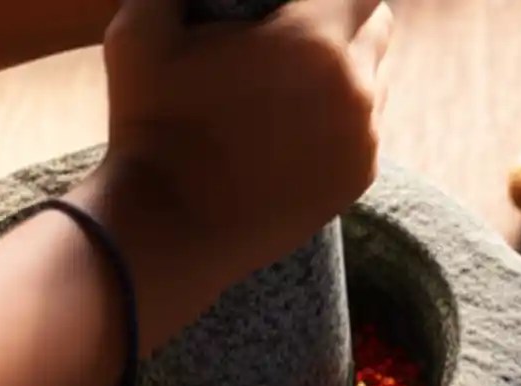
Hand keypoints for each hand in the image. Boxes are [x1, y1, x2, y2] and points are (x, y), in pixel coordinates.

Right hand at [97, 0, 392, 292]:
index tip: (302, 2)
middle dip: (345, 20)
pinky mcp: (358, 178)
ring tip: (293, 85)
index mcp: (314, 41)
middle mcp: (355, 89)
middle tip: (299, 31)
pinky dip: (342, 122)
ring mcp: (362, 139)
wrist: (168, 228)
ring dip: (348, 72)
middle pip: (379, 26)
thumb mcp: (141, 33)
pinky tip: (294, 130)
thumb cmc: (151, 124)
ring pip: (376, 80)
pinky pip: (367, 130)